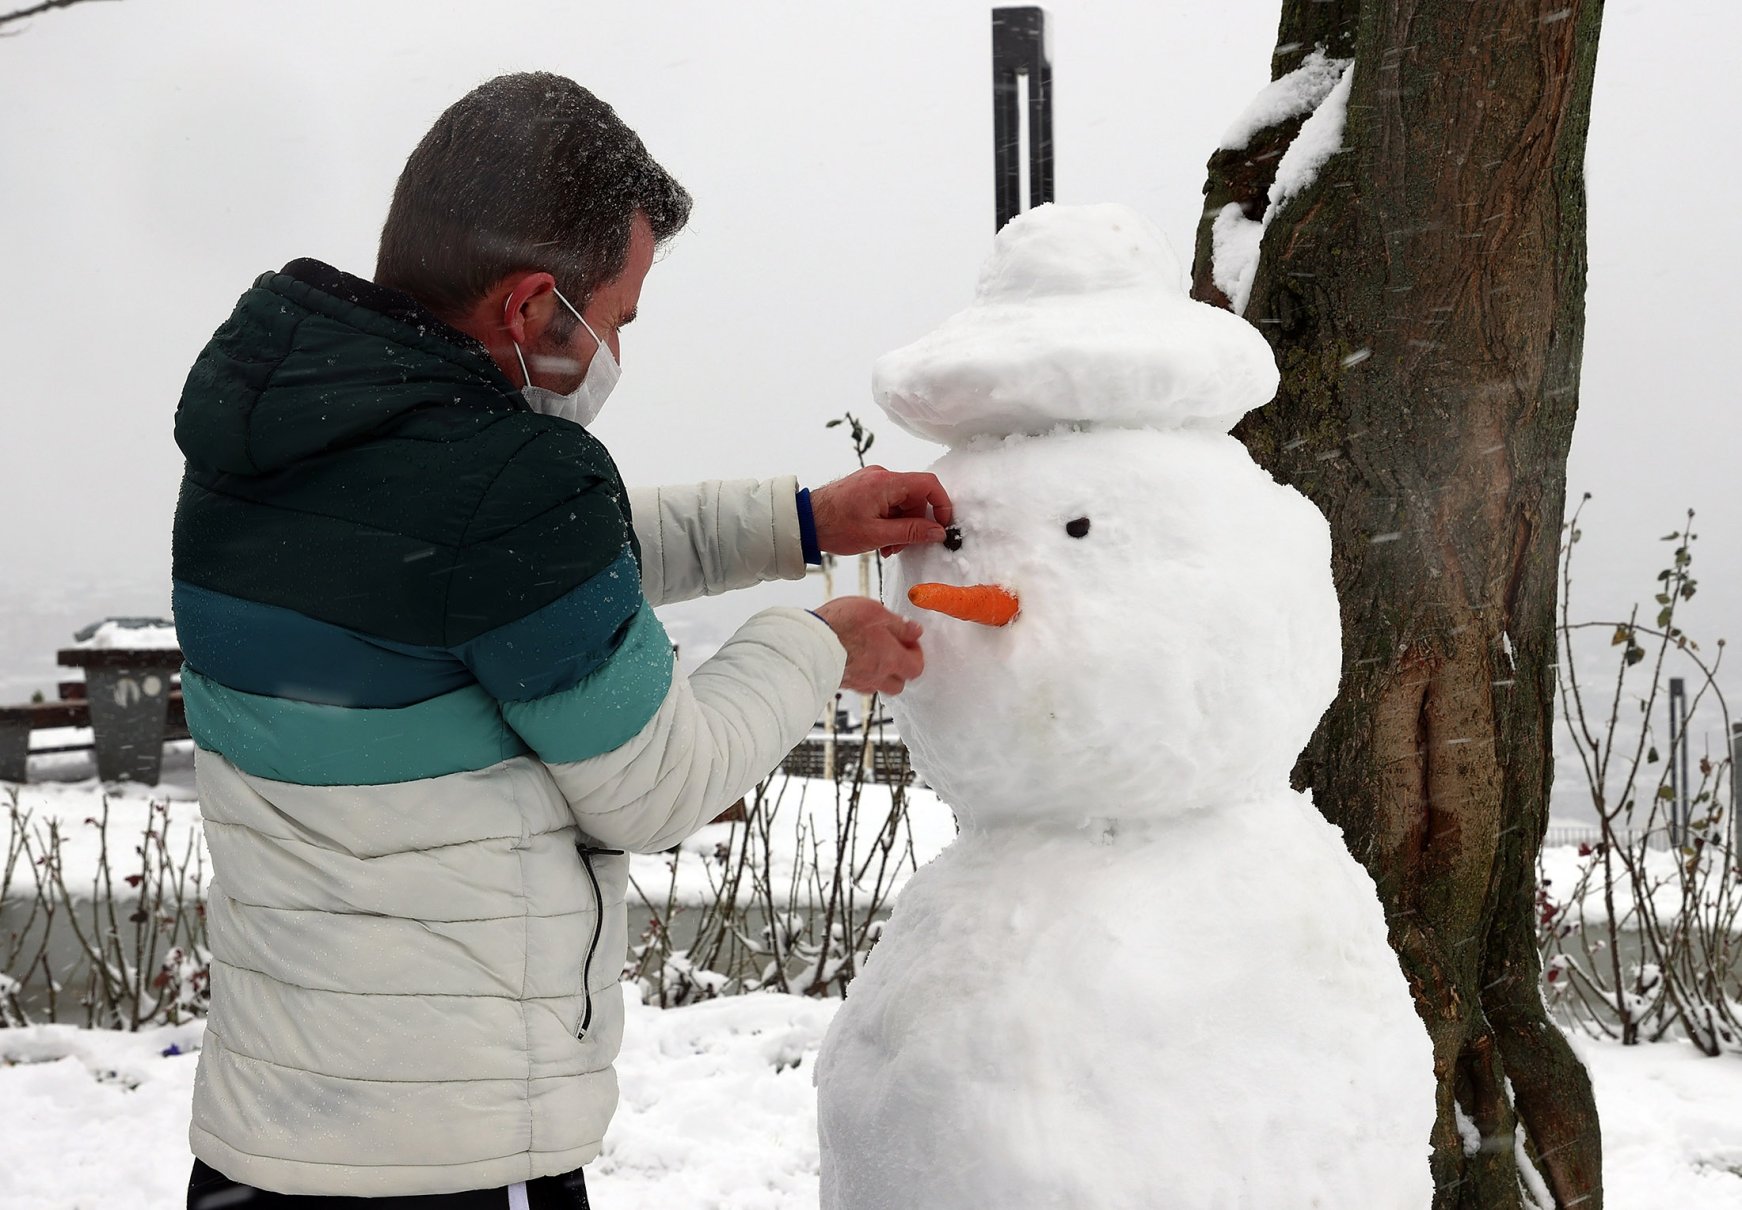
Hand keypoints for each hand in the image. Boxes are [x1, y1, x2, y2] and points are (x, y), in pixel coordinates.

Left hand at [809, 466, 954, 557]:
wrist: (803, 522)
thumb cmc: (834, 527)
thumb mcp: (877, 535)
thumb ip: (911, 532)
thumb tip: (938, 531)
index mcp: (886, 482)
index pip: (928, 484)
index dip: (942, 504)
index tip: (943, 525)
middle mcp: (881, 475)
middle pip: (915, 497)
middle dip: (915, 524)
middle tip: (903, 546)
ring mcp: (872, 480)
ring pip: (902, 502)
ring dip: (901, 526)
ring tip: (886, 547)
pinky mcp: (865, 488)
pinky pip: (888, 502)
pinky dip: (889, 520)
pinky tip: (879, 538)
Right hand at [813, 597, 924, 694]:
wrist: (808, 641)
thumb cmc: (842, 624)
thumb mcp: (876, 612)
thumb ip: (899, 624)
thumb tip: (916, 631)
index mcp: (891, 659)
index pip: (916, 668)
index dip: (916, 654)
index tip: (908, 640)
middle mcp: (877, 676)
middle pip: (899, 684)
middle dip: (900, 669)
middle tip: (892, 649)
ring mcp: (858, 683)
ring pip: (877, 686)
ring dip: (880, 674)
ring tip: (872, 654)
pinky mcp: (841, 683)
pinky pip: (859, 685)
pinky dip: (862, 675)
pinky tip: (854, 659)